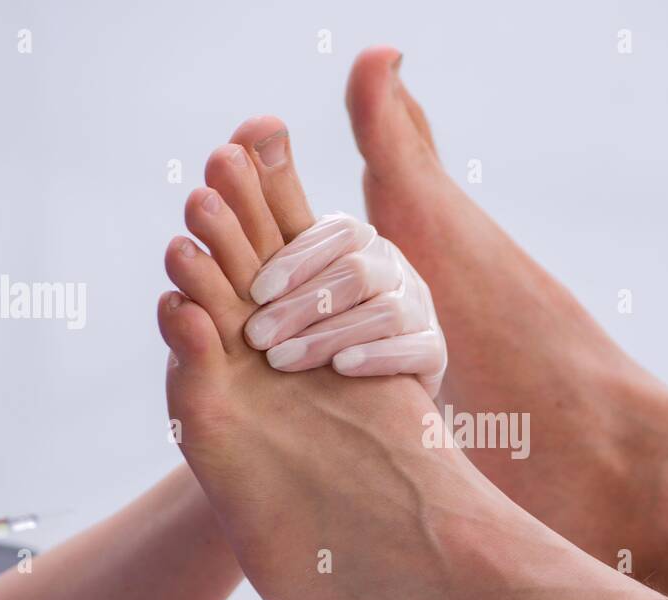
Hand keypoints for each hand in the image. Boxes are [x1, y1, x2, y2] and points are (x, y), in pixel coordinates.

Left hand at [242, 213, 446, 396]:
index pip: (336, 236)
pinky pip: (417, 348)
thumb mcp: (286, 274)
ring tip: (283, 360)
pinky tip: (342, 368)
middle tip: (255, 338)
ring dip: (329, 335)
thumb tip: (231, 139)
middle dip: (300, 306)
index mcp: (357, 242)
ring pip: (384, 312)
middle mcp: (392, 268)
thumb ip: (264, 209)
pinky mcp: (436, 351)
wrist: (360, 392)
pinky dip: (378, 355)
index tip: (254, 292)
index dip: (295, 261)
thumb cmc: (310, 323)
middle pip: (355, 274)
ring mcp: (419, 308)